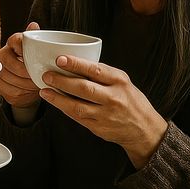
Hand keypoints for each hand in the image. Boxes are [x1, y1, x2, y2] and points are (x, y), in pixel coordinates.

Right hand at [0, 22, 41, 110]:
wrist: (29, 83)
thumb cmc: (35, 64)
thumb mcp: (39, 51)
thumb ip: (37, 39)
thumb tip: (33, 24)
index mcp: (12, 43)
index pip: (15, 41)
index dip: (23, 49)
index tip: (34, 57)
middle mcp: (1, 55)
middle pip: (12, 64)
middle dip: (27, 73)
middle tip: (40, 77)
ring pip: (10, 79)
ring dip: (26, 84)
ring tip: (37, 84)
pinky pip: (9, 90)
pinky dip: (22, 92)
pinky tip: (29, 91)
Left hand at [39, 55, 167, 167]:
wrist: (145, 130)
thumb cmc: (130, 100)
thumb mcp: (122, 82)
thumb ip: (102, 74)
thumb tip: (74, 62)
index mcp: (119, 81)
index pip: (95, 70)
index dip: (76, 64)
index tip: (60, 59)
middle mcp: (113, 98)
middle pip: (84, 88)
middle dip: (62, 81)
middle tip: (46, 75)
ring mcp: (106, 115)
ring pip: (77, 106)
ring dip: (58, 98)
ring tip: (44, 90)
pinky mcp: (99, 128)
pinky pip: (77, 117)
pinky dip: (64, 109)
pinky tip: (55, 102)